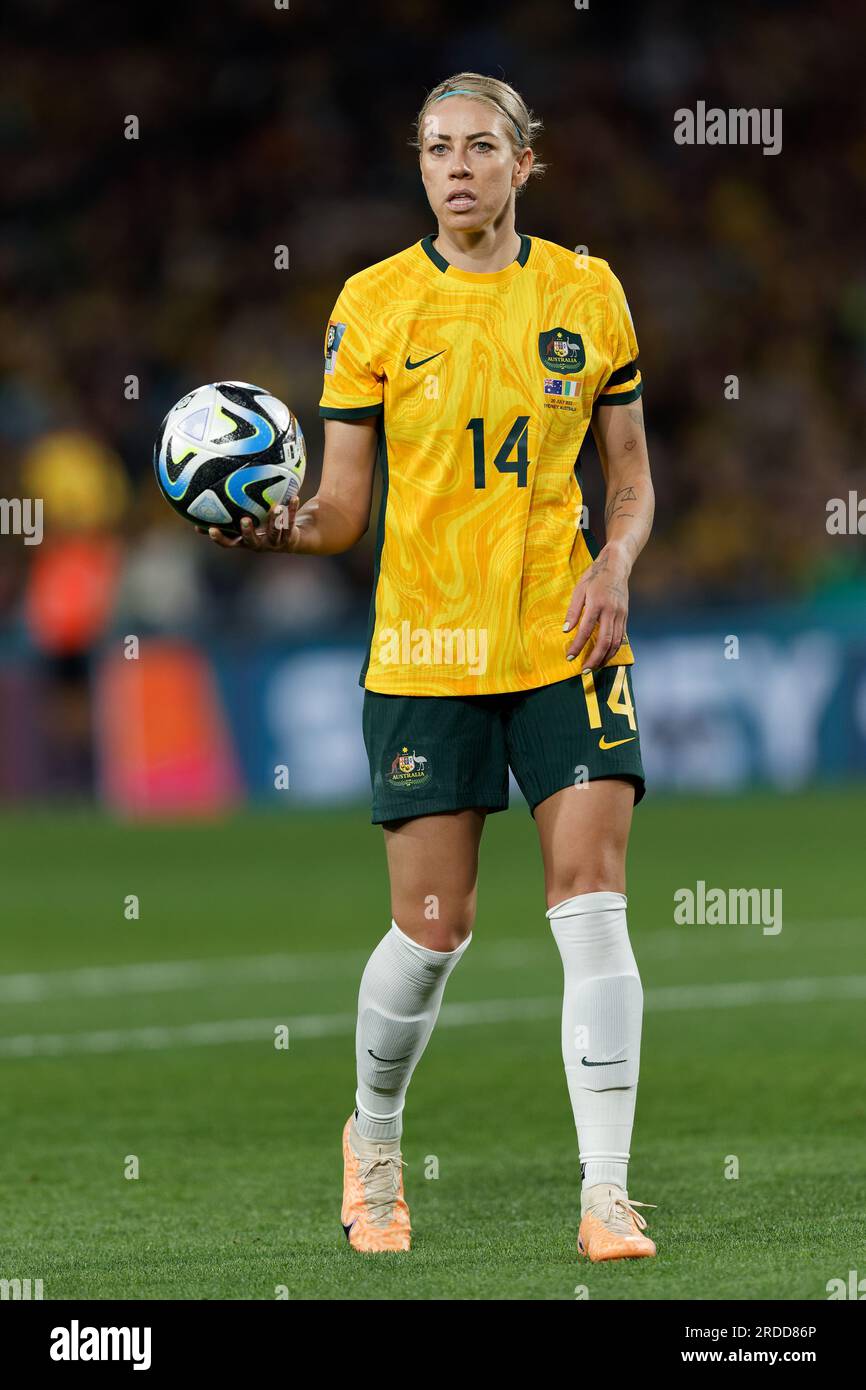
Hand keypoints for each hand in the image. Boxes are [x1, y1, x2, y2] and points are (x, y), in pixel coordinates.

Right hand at [197, 498, 299, 551]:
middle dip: (247, 531)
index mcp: (245, 540)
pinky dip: (292, 510)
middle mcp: (258, 544)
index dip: (219, 537)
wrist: (292, 537)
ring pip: (275, 532)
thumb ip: (234, 505)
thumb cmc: (264, 522)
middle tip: (244, 519)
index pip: (229, 542)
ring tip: (277, 507)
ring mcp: (274, 542)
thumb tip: (213, 483)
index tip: (210, 528)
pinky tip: (294, 497)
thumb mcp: (249, 514)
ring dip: (275, 520)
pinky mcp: (289, 537)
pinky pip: (291, 522)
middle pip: (251, 541)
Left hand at [562, 542, 629, 670]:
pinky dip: (613, 649)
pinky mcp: (625, 617)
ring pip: (615, 642)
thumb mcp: (579, 590)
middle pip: (605, 641)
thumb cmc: (594, 577)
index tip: (570, 657)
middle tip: (584, 671)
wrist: (616, 566)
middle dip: (594, 658)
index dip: (578, 646)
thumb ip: (573, 611)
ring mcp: (621, 615)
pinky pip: (621, 637)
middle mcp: (612, 611)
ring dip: (605, 657)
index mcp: (597, 604)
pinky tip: (605, 656)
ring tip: (594, 667)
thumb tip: (565, 631)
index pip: (586, 630)